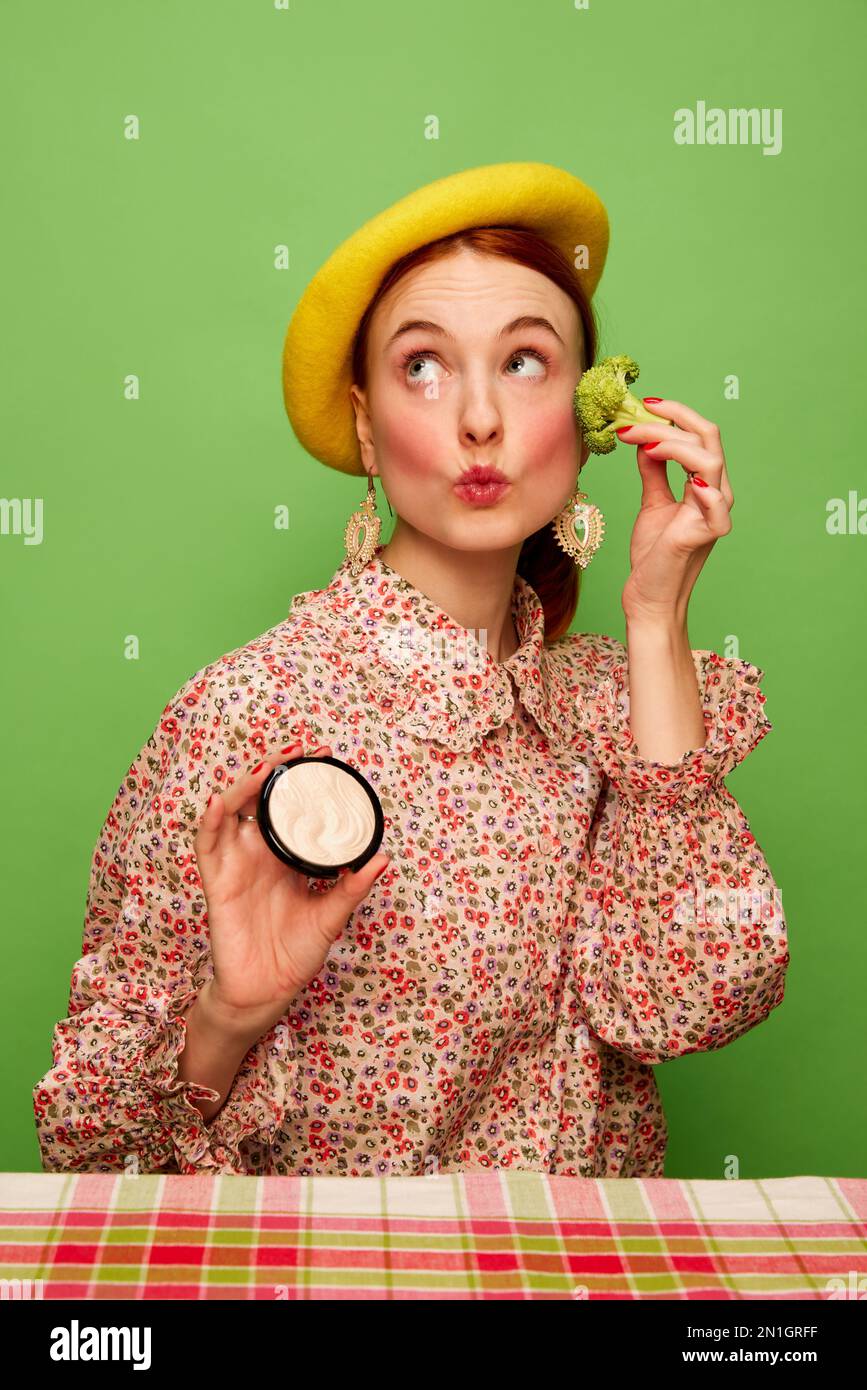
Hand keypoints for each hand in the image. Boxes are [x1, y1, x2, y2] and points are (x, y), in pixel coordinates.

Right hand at [193, 741, 390, 1033]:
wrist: (267, 991)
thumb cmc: (295, 954)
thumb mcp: (332, 916)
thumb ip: (353, 888)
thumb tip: (382, 859)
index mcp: (285, 855)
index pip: (290, 804)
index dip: (302, 777)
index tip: (326, 754)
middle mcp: (258, 852)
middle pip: (259, 797)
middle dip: (275, 768)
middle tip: (301, 749)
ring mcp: (235, 864)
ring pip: (231, 811)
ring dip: (243, 784)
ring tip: (266, 766)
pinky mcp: (217, 882)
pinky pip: (207, 845)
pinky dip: (210, 820)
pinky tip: (219, 801)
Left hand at [615, 398, 734, 626]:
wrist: (649, 595)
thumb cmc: (654, 554)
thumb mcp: (652, 502)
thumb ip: (653, 471)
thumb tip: (646, 438)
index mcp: (705, 483)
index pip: (700, 434)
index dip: (675, 414)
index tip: (643, 404)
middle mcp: (716, 493)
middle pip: (707, 438)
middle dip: (668, 421)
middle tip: (632, 419)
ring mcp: (714, 513)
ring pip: (707, 461)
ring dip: (671, 443)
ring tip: (640, 442)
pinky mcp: (706, 534)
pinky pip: (716, 505)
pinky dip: (701, 486)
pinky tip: (676, 473)